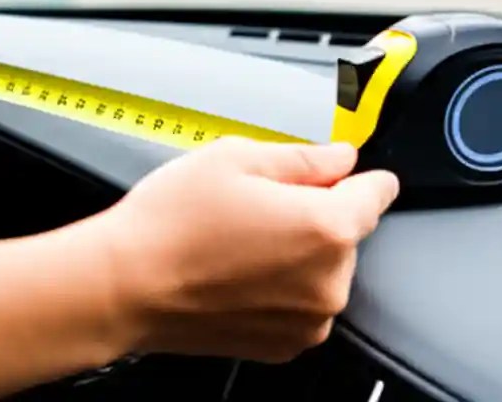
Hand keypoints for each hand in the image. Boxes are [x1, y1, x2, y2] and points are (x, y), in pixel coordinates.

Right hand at [89, 136, 398, 362]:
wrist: (124, 287)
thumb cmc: (168, 224)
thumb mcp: (233, 158)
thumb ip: (301, 157)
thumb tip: (339, 158)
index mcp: (326, 227)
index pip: (376, 193)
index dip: (357, 175)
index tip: (346, 172)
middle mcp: (328, 281)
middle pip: (343, 233)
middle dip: (310, 213)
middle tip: (252, 204)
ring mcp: (308, 320)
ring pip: (320, 270)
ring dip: (294, 254)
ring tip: (234, 240)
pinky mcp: (283, 345)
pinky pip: (297, 304)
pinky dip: (276, 288)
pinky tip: (232, 270)